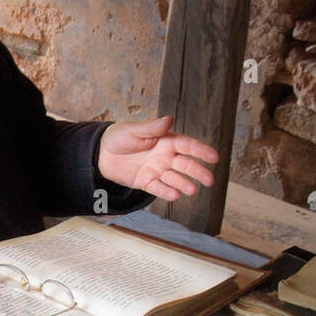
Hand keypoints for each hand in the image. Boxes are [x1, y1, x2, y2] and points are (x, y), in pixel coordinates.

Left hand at [97, 115, 218, 200]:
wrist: (101, 153)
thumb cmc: (119, 137)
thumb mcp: (134, 130)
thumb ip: (152, 128)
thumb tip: (169, 120)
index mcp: (166, 140)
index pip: (188, 145)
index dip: (201, 151)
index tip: (214, 157)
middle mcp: (165, 156)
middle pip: (185, 164)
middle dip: (198, 172)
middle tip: (210, 180)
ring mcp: (156, 170)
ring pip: (174, 178)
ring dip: (184, 184)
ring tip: (192, 190)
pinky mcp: (146, 182)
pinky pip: (158, 188)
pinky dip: (166, 192)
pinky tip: (175, 196)